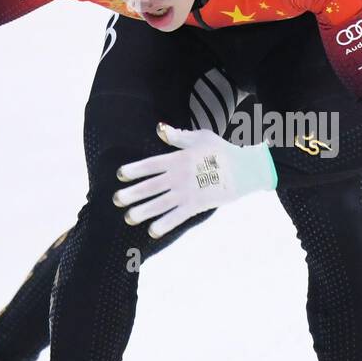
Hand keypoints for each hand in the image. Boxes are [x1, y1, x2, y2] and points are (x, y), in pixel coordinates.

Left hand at [113, 123, 276, 238]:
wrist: (245, 169)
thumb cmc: (222, 151)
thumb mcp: (200, 138)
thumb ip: (178, 136)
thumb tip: (159, 129)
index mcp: (178, 159)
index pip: (150, 165)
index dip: (134, 170)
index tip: (120, 175)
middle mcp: (179, 177)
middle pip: (151, 186)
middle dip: (132, 194)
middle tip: (116, 200)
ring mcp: (188, 192)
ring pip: (160, 204)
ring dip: (143, 211)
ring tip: (128, 218)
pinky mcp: (197, 205)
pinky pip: (177, 216)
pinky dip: (165, 224)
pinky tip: (152, 231)